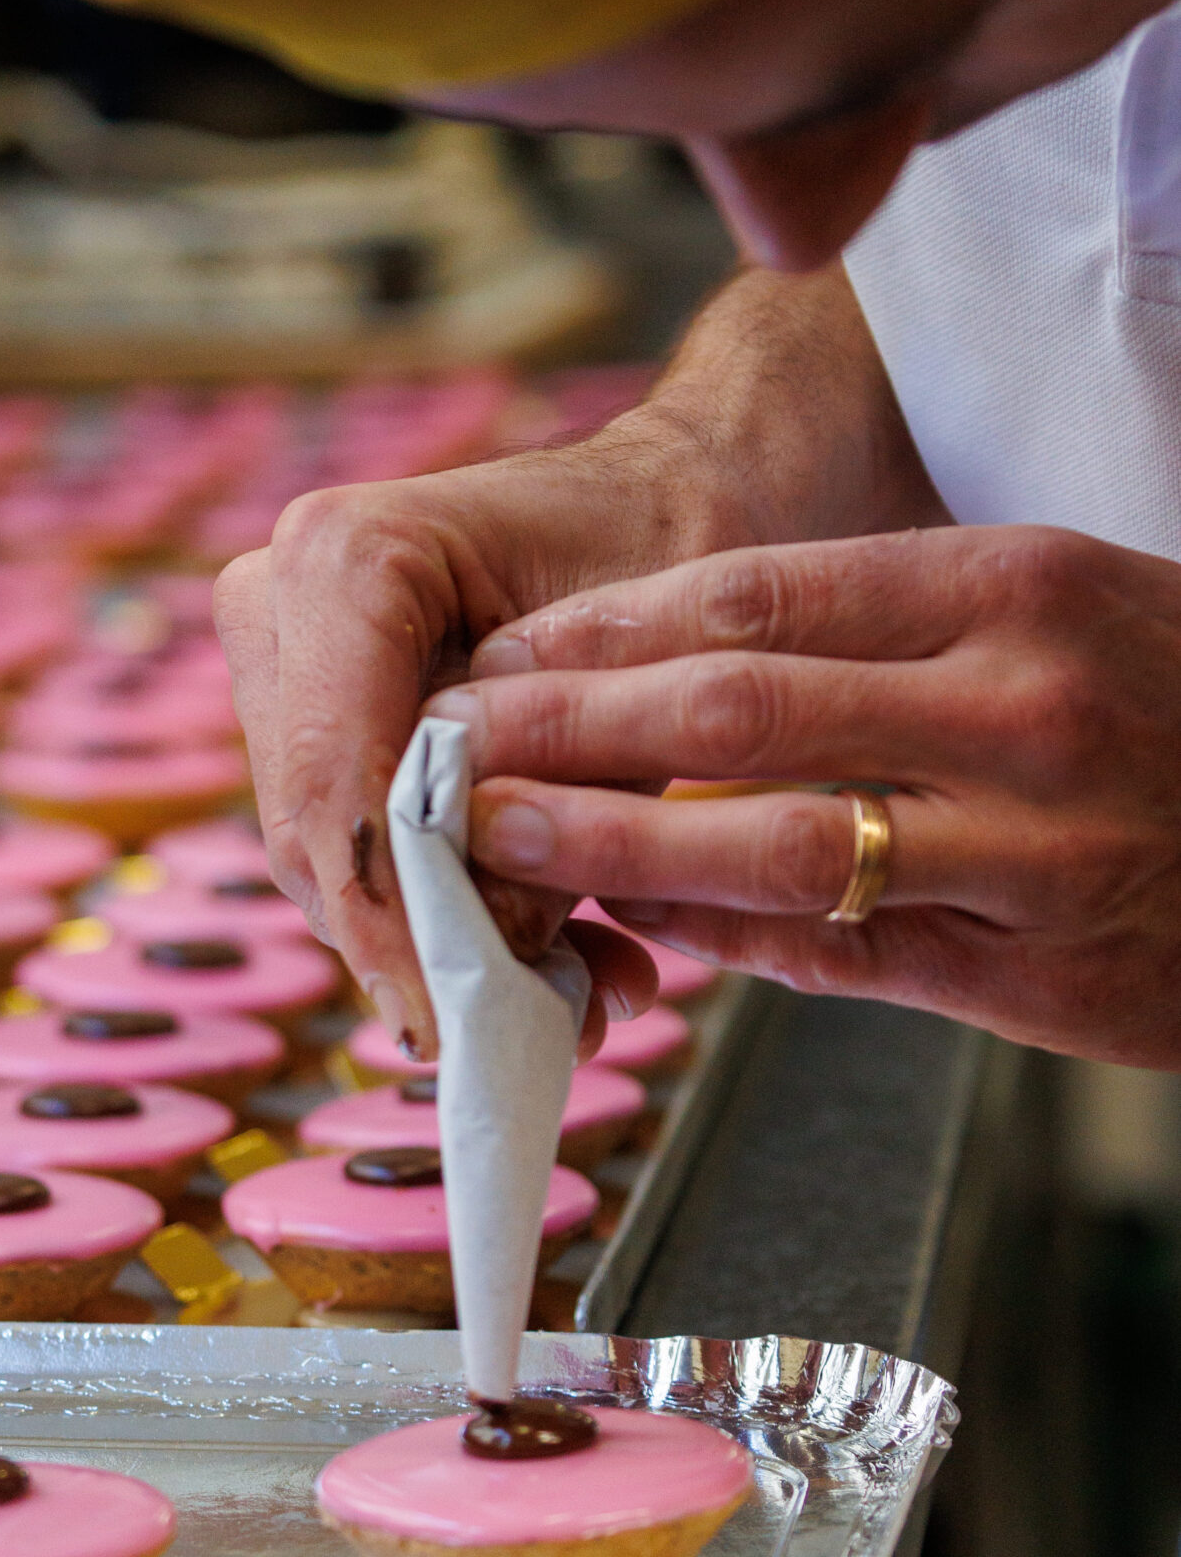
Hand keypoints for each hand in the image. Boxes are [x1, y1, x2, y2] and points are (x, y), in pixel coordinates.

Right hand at [213, 260, 942, 1055]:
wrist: (677, 487)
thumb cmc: (675, 547)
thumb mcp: (646, 685)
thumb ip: (563, 811)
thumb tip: (498, 964)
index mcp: (350, 557)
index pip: (338, 778)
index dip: (386, 915)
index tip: (443, 1025)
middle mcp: (283, 598)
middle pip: (317, 830)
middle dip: (420, 943)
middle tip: (537, 1034)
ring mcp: (284, 656)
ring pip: (331, 851)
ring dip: (444, 937)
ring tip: (580, 1002)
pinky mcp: (311, 711)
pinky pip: (359, 835)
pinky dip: (453, 904)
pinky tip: (562, 958)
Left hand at [430, 525, 1180, 1065]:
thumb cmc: (1164, 701)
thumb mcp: (1049, 609)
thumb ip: (875, 638)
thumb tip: (667, 684)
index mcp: (1012, 586)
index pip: (757, 593)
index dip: (604, 632)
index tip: (503, 655)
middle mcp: (1020, 707)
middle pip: (737, 711)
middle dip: (564, 732)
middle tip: (447, 749)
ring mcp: (1035, 846)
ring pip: (775, 846)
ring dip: (610, 844)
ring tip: (499, 841)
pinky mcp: (1044, 970)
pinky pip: (842, 953)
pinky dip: (721, 938)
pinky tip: (633, 921)